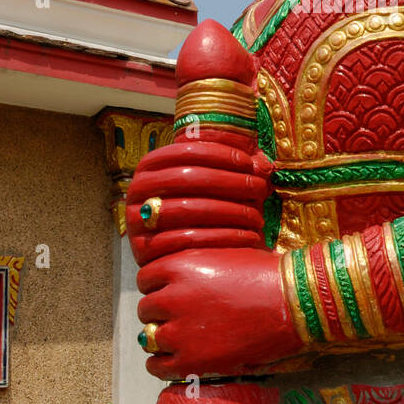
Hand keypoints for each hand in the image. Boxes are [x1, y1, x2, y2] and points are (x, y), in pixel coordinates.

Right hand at [125, 138, 273, 264]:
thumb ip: (234, 168)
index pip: (187, 151)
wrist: (171, 253)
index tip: (249, 162)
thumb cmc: (197, 208)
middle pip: (189, 178)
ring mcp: (137, 220)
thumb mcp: (209, 184)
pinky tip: (248, 238)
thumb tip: (265, 164)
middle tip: (261, 188)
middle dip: (231, 181)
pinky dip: (224, 238)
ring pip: (190, 209)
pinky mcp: (145, 250)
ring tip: (258, 215)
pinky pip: (189, 241)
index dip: (220, 154)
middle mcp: (137, 189)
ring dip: (231, 211)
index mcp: (150, 166)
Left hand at [136, 246, 302, 378]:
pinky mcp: (192, 360)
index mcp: (179, 266)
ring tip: (176, 340)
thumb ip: (192, 269)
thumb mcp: (221, 257)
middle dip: (159, 312)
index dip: (157, 286)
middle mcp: (173, 297)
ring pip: (148, 337)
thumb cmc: (265, 275)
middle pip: (146, 309)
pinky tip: (172, 361)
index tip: (168, 293)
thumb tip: (175, 284)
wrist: (293, 302)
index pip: (146, 279)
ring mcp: (180, 331)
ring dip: (160, 338)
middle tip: (178, 316)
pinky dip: (160, 364)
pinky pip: (157, 366)